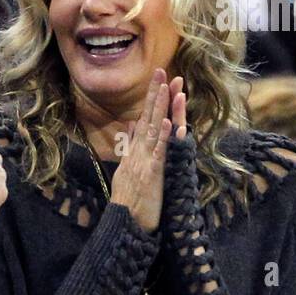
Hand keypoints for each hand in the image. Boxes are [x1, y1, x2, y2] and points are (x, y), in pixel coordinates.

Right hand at [108, 70, 181, 233]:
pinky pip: (159, 153)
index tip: (159, 78)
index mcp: (135, 151)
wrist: (125, 223)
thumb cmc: (129, 199)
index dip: (152, 98)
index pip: (145, 119)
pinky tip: (170, 122)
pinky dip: (164, 138)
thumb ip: (130, 145)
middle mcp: (138, 152)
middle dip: (157, 95)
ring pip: (155, 130)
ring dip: (161, 108)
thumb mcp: (127, 168)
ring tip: (168, 87)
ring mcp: (144, 161)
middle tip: (163, 71)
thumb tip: (132, 126)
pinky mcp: (151, 174)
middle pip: (149, 118)